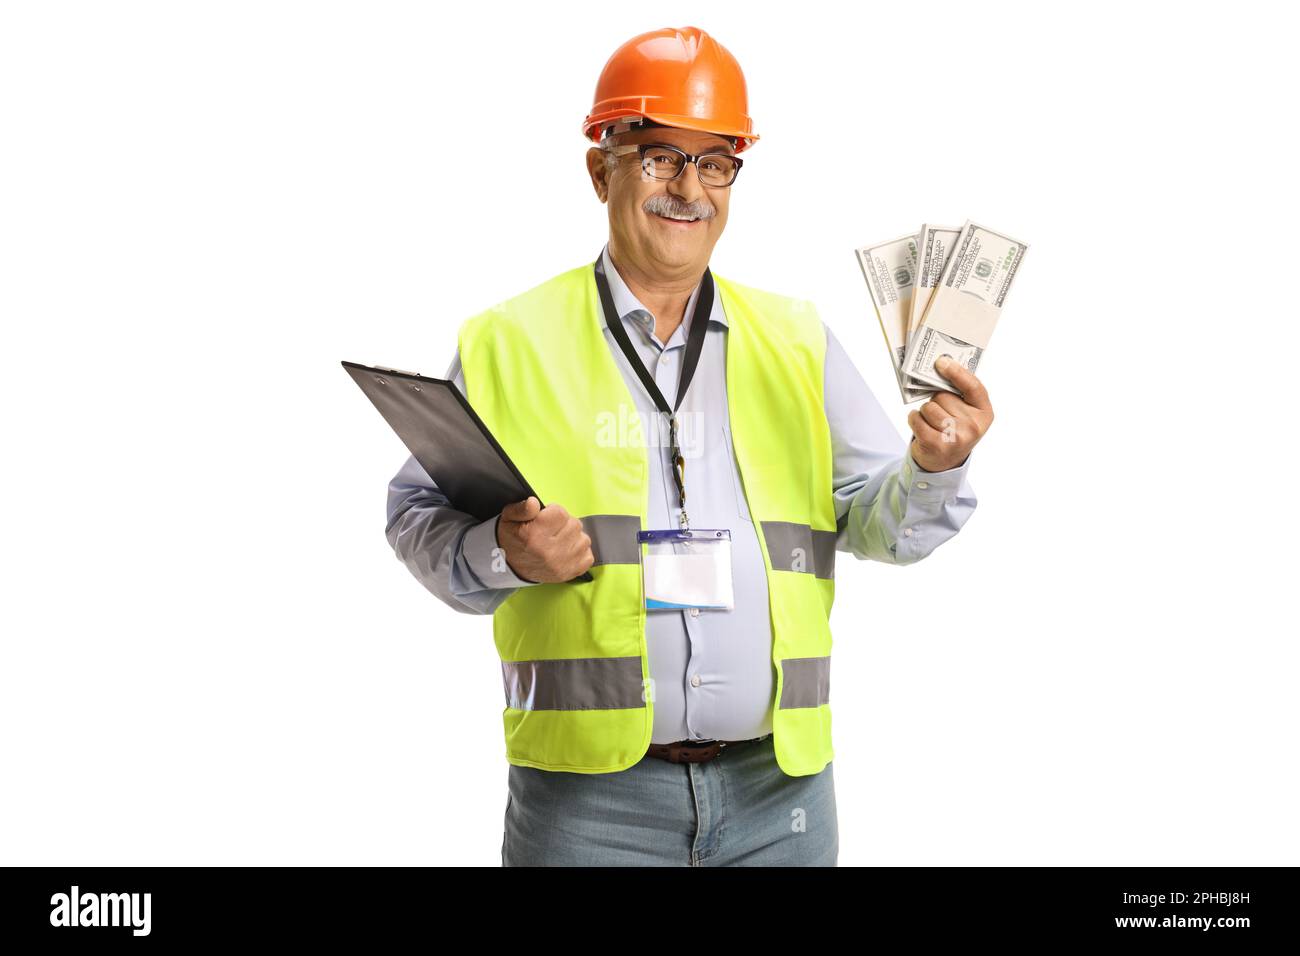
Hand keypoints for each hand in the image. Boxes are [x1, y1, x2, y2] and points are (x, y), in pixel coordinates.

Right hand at [495, 497, 593, 583]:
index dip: (553, 512)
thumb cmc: (513, 540)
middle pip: (574, 524)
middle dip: (564, 524)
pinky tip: (566, 551)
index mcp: (534, 536)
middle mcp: (550, 551)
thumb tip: (534, 502)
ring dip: (573, 538)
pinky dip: (579, 552)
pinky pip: (588, 555)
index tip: (545, 518)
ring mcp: (562, 564)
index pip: (560, 513)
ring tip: (558, 541)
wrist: (511, 567)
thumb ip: (522, 508)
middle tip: (551, 530)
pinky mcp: (571, 573)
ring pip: (584, 539)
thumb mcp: (509, 519)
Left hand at [906, 355, 993, 471]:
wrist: (944, 464)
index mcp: (984, 414)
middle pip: (943, 396)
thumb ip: (959, 394)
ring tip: (931, 422)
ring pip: (928, 406)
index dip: (956, 372)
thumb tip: (941, 366)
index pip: (973, 386)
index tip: (941, 361)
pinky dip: (914, 419)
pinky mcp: (937, 445)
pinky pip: (917, 419)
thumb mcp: (965, 414)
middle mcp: (973, 426)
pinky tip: (920, 426)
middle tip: (939, 414)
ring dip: (924, 411)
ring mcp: (956, 437)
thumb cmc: (953, 430)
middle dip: (936, 400)